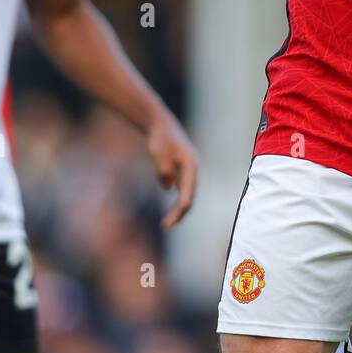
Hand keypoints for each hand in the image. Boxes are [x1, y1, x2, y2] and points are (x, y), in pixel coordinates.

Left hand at [145, 108, 198, 228]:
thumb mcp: (158, 153)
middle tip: (166, 227)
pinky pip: (183, 191)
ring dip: (179, 210)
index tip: (169, 222)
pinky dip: (177, 203)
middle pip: (189, 197)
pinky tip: (172, 213)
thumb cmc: (160, 138)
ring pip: (187, 195)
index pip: (187, 193)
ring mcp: (189, 172)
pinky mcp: (183, 172)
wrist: (161, 125)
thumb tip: (168, 187)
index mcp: (191, 165)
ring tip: (167, 223)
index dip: (179, 210)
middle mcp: (193, 170)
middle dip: (179, 214)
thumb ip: (163, 170)